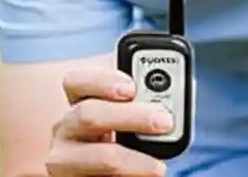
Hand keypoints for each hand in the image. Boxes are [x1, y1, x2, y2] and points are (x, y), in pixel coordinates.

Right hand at [44, 66, 174, 175]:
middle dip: (131, 116)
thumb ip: (151, 97)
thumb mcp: (133, 109)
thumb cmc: (126, 131)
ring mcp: (65, 159)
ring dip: (132, 160)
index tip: (132, 88)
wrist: (107, 170)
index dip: (103, 81)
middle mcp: (67, 127)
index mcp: (79, 100)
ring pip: (97, 157)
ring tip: (158, 167)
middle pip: (88, 114)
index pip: (77, 80)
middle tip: (165, 121)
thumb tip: (181, 94)